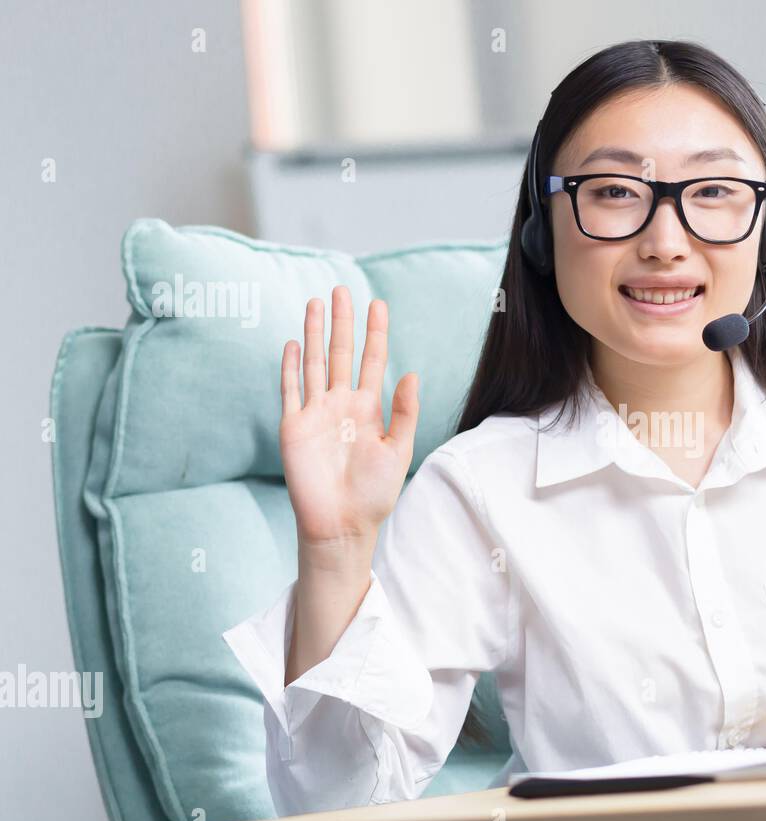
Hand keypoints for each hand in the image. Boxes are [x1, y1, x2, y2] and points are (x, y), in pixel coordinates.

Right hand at [280, 286, 419, 547]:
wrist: (341, 523)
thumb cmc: (373, 494)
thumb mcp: (398, 451)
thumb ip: (404, 413)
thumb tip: (412, 374)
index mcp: (368, 409)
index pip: (372, 361)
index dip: (375, 333)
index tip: (378, 304)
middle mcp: (341, 405)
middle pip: (341, 353)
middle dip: (343, 322)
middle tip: (342, 289)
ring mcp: (315, 413)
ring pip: (315, 363)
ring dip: (315, 334)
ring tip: (316, 303)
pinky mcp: (293, 426)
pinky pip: (290, 389)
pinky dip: (291, 366)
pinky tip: (294, 342)